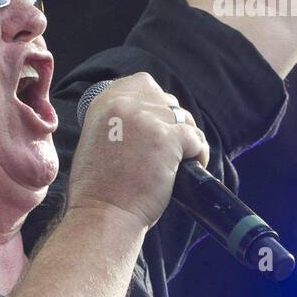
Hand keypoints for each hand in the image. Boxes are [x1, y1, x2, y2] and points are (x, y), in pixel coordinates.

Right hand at [65, 72, 210, 234]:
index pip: (143, 83)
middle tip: (169, 148)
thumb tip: (146, 116)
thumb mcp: (97, 138)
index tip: (156, 124)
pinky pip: (196, 138)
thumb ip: (118, 119)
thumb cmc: (98, 187)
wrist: (102, 213)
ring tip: (181, 160)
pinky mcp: (168, 139)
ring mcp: (148, 119)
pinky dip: (199, 153)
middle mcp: (126, 103)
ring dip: (187, 138)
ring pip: (184, 118)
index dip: (155, 103)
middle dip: (172, 122)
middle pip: (166, 100)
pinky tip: (193, 167)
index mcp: (105, 100)